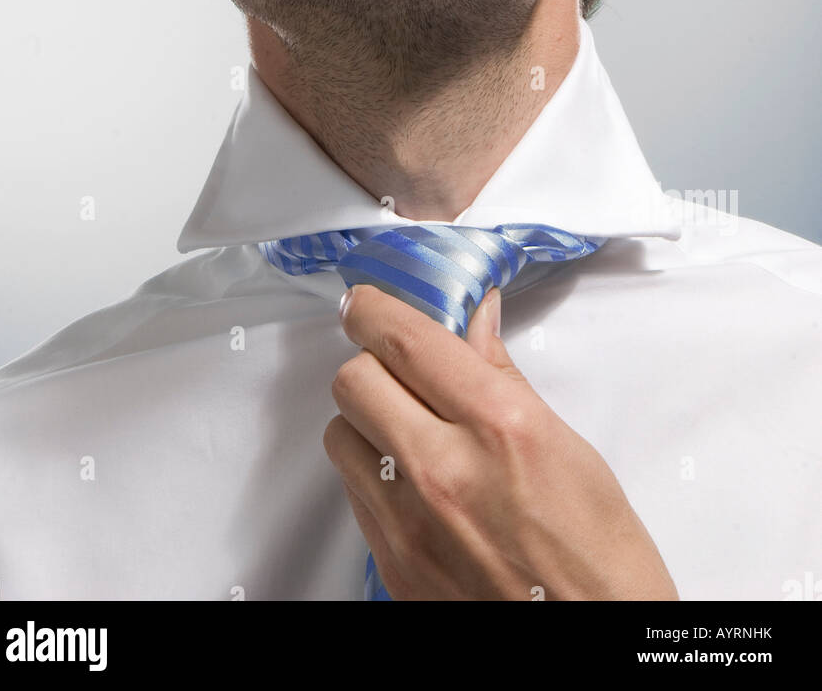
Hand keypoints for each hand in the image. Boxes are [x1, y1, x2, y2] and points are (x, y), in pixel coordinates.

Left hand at [323, 283, 678, 600]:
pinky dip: (372, 472)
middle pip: (355, 379)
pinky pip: (353, 493)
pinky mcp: (394, 564)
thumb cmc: (600, 560)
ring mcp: (412, 523)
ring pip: (341, 434)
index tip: (368, 302)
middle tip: (396, 364)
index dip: (374, 308)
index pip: (405, 340)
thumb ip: (505, 378)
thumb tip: (476, 325)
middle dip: (371, 362)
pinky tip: (413, 478)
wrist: (596, 639)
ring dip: (366, 419)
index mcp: (499, 427)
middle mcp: (446, 472)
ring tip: (407, 426)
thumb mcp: (568, 448)